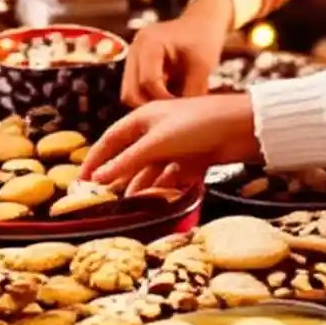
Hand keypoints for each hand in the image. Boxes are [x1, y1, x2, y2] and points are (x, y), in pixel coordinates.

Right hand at [79, 94, 259, 195]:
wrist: (245, 127)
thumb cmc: (199, 123)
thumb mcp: (157, 142)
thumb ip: (127, 161)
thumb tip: (98, 178)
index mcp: (143, 118)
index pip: (110, 140)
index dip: (95, 159)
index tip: (81, 181)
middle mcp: (157, 131)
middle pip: (129, 157)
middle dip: (115, 177)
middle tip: (101, 199)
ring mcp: (175, 147)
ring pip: (149, 170)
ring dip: (139, 186)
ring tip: (127, 206)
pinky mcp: (192, 160)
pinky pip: (170, 177)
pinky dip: (162, 188)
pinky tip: (156, 201)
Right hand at [122, 0, 232, 106]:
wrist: (201, 23)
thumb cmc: (204, 40)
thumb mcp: (204, 65)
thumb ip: (192, 91)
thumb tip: (183, 120)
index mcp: (149, 42)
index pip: (148, 82)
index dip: (164, 101)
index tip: (183, 111)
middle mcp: (134, 49)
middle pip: (130, 93)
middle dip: (151, 108)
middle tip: (175, 115)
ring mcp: (132, 58)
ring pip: (130, 94)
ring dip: (149, 105)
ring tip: (173, 107)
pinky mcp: (134, 66)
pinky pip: (136, 91)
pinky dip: (150, 99)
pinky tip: (169, 100)